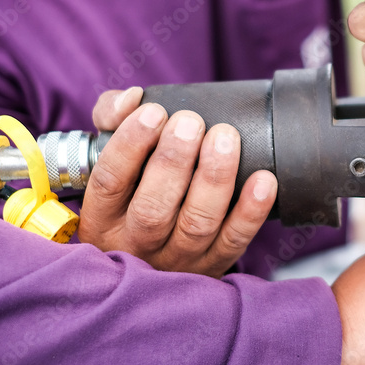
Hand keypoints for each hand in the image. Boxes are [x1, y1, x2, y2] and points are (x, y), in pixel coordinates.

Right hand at [77, 87, 276, 277]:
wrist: (155, 253)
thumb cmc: (132, 190)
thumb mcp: (109, 157)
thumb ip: (112, 119)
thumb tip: (132, 99)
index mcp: (101, 218)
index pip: (109, 182)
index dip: (129, 146)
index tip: (152, 112)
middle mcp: (136, 243)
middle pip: (152, 208)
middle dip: (173, 161)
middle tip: (190, 122)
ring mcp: (176, 259)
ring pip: (196, 223)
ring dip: (214, 179)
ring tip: (224, 138)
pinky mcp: (213, 265)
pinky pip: (234, 240)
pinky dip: (251, 211)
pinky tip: (263, 180)